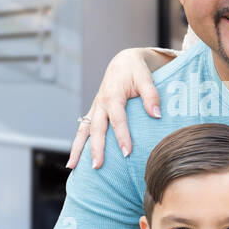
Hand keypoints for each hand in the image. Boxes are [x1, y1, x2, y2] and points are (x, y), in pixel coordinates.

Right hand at [67, 48, 163, 169]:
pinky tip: (75, 161)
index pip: (117, 119)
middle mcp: (100, 103)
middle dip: (96, 148)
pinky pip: (83, 130)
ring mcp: (95, 109)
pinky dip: (78, 144)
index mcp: (113, 95)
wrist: (123, 62)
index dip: (122, 136)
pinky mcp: (94, 113)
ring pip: (83, 130)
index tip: (126, 152)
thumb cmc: (135, 70)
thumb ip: (151, 95)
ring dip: (78, 149)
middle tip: (97, 166)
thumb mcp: (145, 77)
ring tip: (73, 167)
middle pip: (96, 128)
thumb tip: (156, 114)